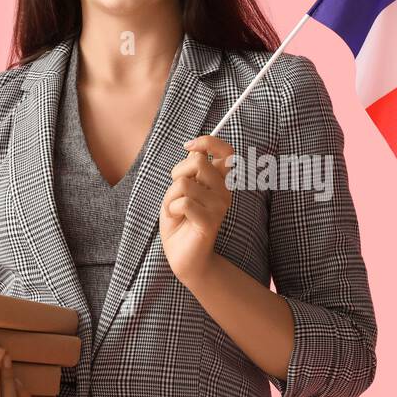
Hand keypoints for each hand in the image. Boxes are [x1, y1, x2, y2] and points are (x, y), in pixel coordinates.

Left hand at [159, 133, 233, 290]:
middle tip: (175, 191)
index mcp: (220, 181)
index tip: (189, 146)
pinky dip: (171, 209)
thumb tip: (194, 148)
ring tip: (175, 209)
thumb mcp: (181, 188)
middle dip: (177, 172)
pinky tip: (176, 218)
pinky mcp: (210, 222)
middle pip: (197, 161)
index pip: (227, 151)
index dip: (208, 141)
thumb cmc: (180, 220)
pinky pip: (184, 202)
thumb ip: (190, 169)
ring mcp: (219, 207)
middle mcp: (224, 192)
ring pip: (185, 183)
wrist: (182, 255)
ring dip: (170, 196)